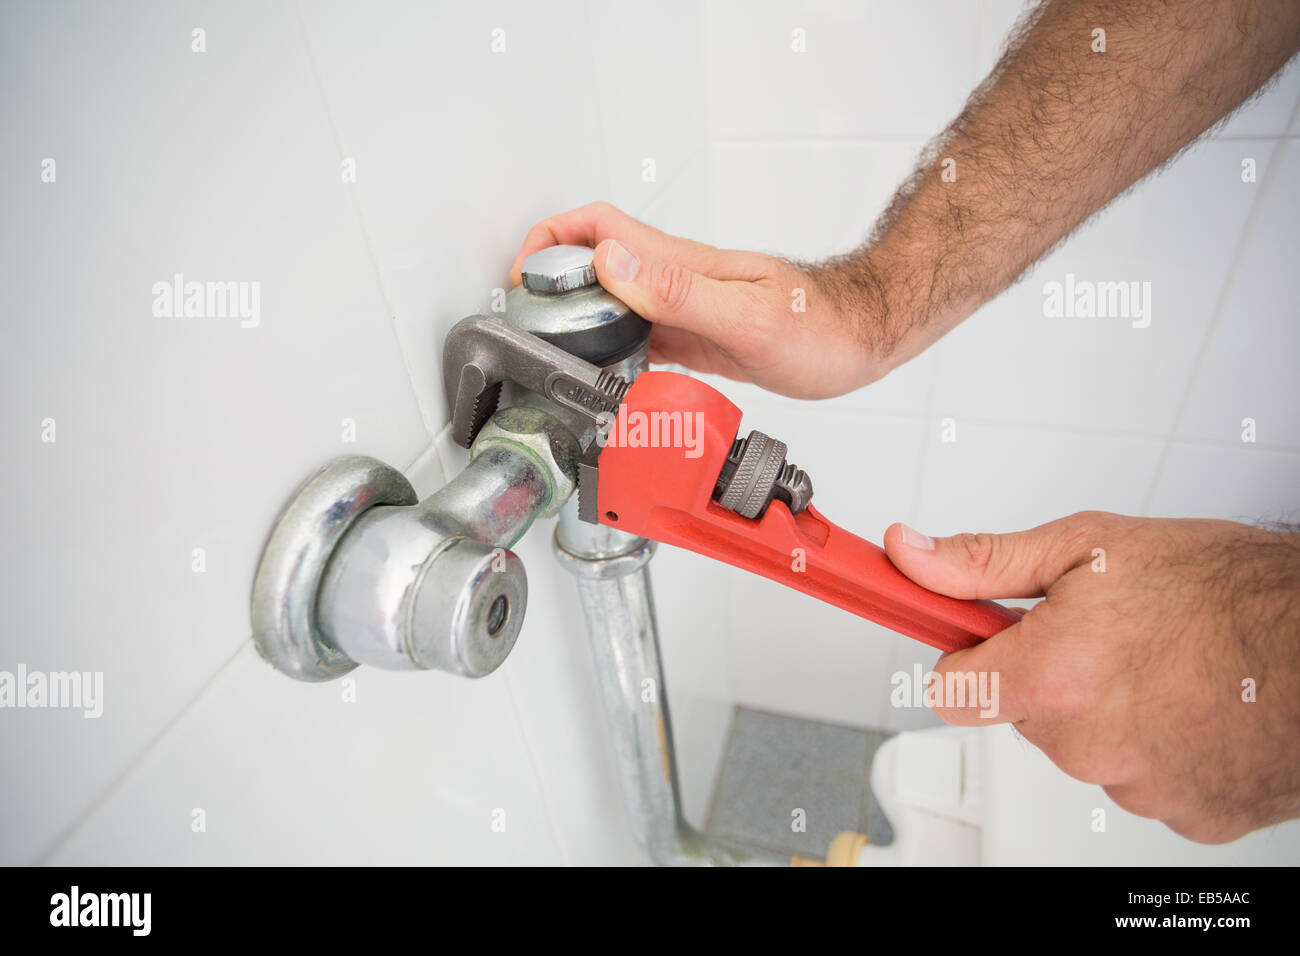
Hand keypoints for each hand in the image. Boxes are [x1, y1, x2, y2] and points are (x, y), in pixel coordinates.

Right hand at [510, 201, 884, 399]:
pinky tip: (610, 377)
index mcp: (680, 265)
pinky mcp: (699, 335)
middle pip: (596, 261)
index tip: (525, 275)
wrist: (860, 341)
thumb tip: (612, 261)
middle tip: (531, 321)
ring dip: (579, 316)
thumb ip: (678, 291)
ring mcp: (686, 306)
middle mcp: (676, 281)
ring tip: (557, 352)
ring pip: (614, 299)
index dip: (552, 239)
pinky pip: (641, 335)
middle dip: (552, 280)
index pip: (599, 227)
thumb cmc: (821, 328)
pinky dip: (614, 351)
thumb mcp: (747, 316)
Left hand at [883, 512, 1299, 843]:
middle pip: (1024, 716)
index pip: (950, 694)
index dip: (966, 658)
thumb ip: (984, 562)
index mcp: (1050, 678)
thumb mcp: (1087, 546)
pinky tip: (1193, 702)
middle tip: (1104, 634)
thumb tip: (909, 556)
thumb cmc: (1224, 588)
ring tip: (1162, 663)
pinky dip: (1159, 744)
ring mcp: (1139, 788)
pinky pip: (1143, 777)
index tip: (984, 639)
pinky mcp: (1189, 815)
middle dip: (1050, 675)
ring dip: (1107, 710)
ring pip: (1085, 746)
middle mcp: (1085, 746)